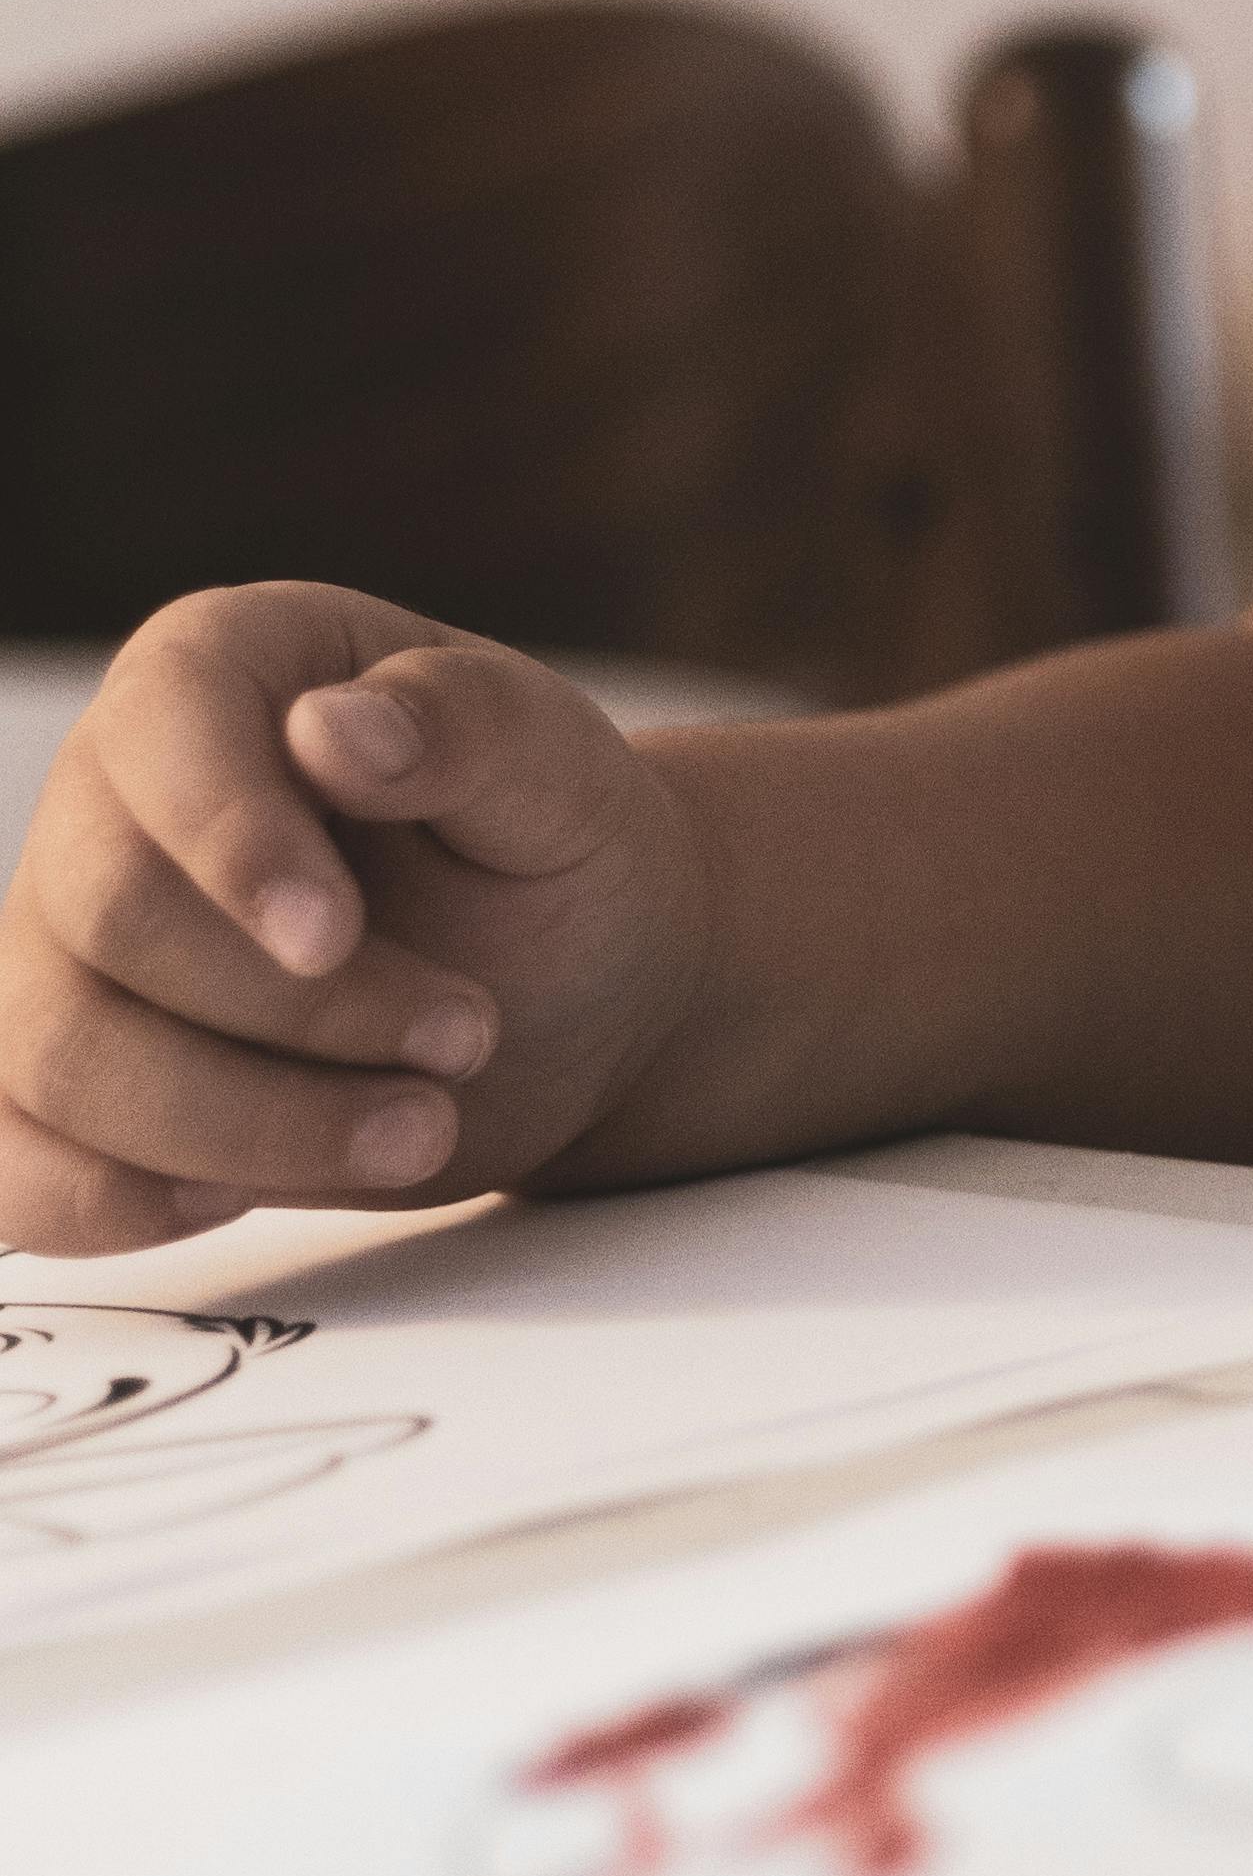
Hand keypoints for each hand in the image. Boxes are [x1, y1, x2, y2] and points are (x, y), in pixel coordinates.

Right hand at [0, 590, 708, 1258]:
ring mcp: (69, 946)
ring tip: (422, 1127)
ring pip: (62, 1055)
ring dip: (243, 1125)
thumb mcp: (562, 770)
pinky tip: (231, 1204)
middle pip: (111, 918)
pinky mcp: (73, 1081)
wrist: (573, 983)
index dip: (232, 841)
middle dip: (295, 1011)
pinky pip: (11, 1157)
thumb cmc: (555, 846)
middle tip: (466, 1037)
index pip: (165, 731)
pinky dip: (102, 1200)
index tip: (332, 936)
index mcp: (220, 671)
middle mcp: (112, 798)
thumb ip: (465, 725)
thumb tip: (333, 725)